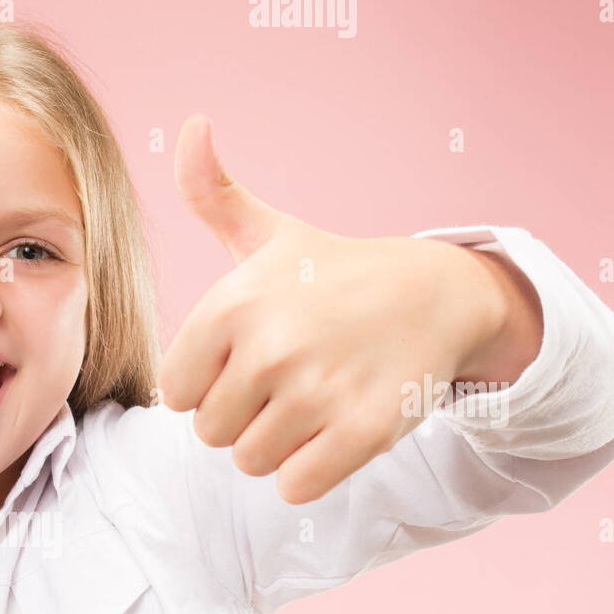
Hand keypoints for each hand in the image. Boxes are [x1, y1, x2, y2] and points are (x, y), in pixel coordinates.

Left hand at [156, 114, 507, 504]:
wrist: (437, 294)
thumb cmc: (333, 273)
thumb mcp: (269, 234)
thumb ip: (212, 194)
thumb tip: (189, 126)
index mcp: (232, 305)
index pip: (177, 392)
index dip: (208, 384)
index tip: (246, 358)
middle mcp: (271, 346)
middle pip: (211, 432)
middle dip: (242, 416)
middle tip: (286, 381)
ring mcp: (318, 391)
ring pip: (251, 461)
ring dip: (277, 444)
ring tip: (311, 401)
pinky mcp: (362, 432)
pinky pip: (296, 487)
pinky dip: (310, 472)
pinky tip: (333, 431)